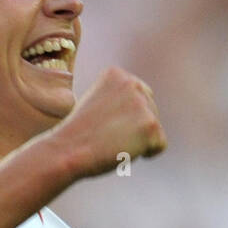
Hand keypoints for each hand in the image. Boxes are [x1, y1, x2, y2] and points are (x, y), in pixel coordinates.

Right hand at [49, 65, 165, 177]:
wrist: (68, 150)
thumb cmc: (78, 135)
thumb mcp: (97, 104)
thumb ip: (119, 99)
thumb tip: (140, 113)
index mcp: (117, 74)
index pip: (141, 98)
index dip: (126, 118)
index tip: (103, 123)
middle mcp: (132, 83)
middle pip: (151, 112)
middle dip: (134, 129)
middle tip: (107, 135)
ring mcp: (143, 103)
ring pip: (155, 130)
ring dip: (138, 141)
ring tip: (113, 141)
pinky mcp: (151, 124)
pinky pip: (160, 145)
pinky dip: (146, 153)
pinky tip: (124, 150)